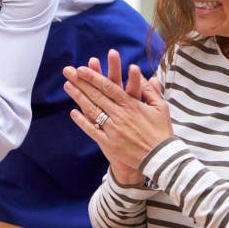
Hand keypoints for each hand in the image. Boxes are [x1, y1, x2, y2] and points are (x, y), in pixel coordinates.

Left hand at [63, 50, 172, 171]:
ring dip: (78, 97)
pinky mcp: (110, 143)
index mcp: (132, 105)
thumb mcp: (161, 107)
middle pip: (96, 95)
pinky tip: (73, 112)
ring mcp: (113, 129)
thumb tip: (143, 74)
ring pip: (92, 110)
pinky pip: (93, 131)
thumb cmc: (161, 131)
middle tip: (68, 71)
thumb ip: (150, 90)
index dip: (94, 77)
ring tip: (67, 85)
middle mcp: (120, 115)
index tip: (82, 69)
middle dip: (81, 82)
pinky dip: (82, 122)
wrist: (162, 159)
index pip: (109, 87)